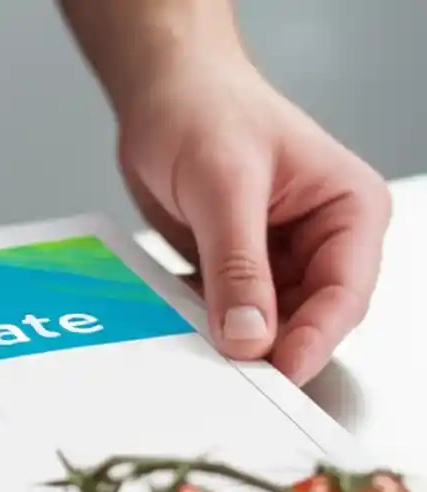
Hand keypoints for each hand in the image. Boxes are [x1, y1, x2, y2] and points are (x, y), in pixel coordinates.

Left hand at [116, 55, 390, 384]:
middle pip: (309, 318)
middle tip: (234, 380)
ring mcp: (279, 257)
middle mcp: (322, 239)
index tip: (279, 370)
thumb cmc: (205, 110)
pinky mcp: (237, 267)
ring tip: (202, 357)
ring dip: (235, 341)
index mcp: (349, 209)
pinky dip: (207, 324)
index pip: (345, 292)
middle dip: (273, 348)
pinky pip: (228, 312)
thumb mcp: (224, 186)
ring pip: (267, 323)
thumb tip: (249, 335)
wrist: (161, 93)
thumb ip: (238, 265)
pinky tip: (183, 331)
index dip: (313, 337)